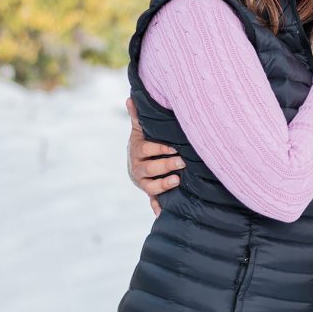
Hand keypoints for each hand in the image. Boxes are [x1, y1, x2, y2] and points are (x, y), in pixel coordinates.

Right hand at [126, 96, 184, 214]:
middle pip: (150, 169)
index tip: (173, 147)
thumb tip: (130, 97)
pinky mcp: (150, 193)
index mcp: (137, 152)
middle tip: (182, 162)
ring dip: (163, 185)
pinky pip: (153, 202)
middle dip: (165, 166)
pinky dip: (157, 208)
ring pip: (151, 187)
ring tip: (178, 180)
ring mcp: (144, 182)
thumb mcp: (140, 130)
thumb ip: (137, 116)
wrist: (137, 163)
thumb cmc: (143, 143)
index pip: (146, 150)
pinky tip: (163, 214)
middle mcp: (138, 169)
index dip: (159, 149)